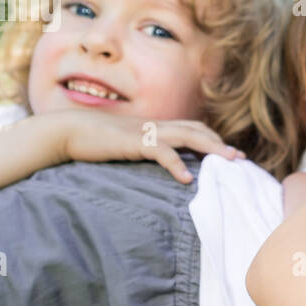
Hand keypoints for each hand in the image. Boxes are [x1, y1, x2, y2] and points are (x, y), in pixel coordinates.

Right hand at [39, 109, 242, 182]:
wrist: (66, 131)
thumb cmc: (92, 142)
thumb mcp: (124, 147)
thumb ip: (142, 152)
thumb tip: (158, 166)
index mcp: (153, 127)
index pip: (191, 128)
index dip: (211, 138)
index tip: (229, 153)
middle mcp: (154, 126)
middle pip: (196, 129)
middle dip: (219, 143)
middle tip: (239, 158)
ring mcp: (145, 132)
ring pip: (187, 136)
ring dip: (210, 149)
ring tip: (228, 163)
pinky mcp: (133, 142)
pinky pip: (161, 151)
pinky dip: (177, 164)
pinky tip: (187, 179)